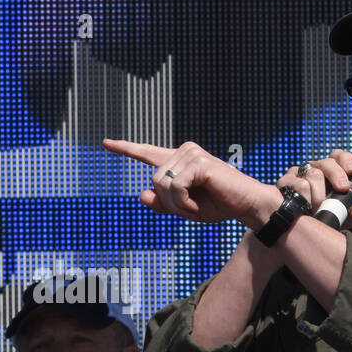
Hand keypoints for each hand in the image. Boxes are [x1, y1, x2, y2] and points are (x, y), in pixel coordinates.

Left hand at [102, 138, 277, 225]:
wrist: (245, 205)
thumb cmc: (217, 205)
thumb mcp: (183, 209)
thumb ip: (161, 203)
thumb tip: (142, 194)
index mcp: (178, 161)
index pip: (147, 152)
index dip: (126, 148)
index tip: (106, 143)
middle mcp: (184, 152)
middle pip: (154, 181)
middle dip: (169, 203)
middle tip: (191, 209)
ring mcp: (191, 154)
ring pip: (162, 186)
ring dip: (177, 205)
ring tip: (196, 206)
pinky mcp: (198, 163)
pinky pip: (174, 188)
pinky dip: (184, 204)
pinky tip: (198, 206)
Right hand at [275, 149, 351, 230]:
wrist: (294, 228)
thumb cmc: (320, 216)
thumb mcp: (339, 216)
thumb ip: (351, 212)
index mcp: (329, 171)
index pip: (338, 156)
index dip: (346, 160)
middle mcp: (314, 168)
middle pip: (327, 162)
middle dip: (337, 175)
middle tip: (343, 189)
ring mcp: (298, 174)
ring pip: (314, 174)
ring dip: (320, 194)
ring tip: (319, 208)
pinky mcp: (285, 181)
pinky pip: (300, 184)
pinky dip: (307, 197)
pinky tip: (306, 207)